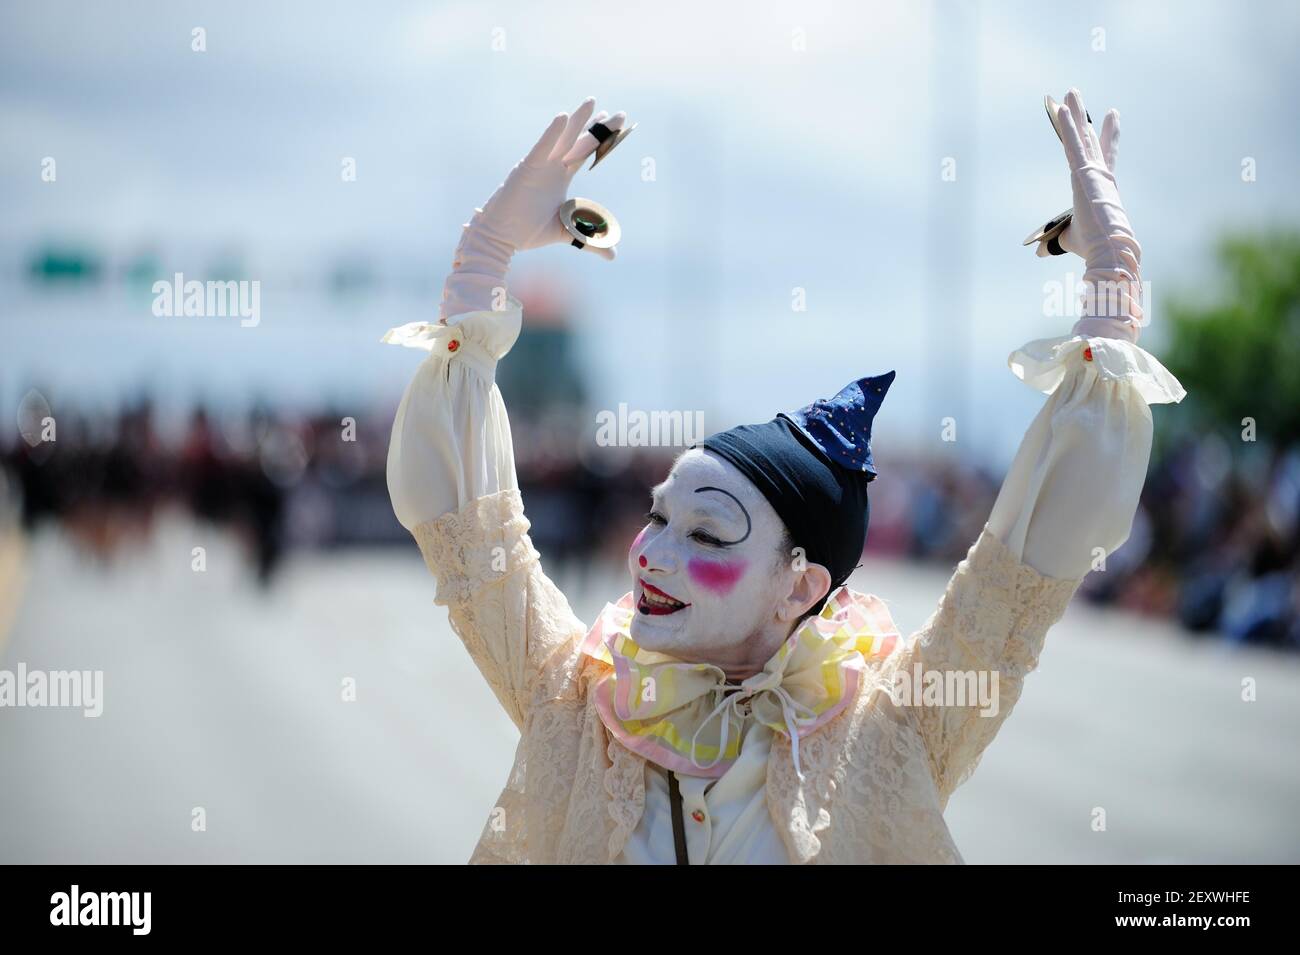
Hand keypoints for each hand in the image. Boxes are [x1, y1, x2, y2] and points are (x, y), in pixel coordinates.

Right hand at [472, 97, 628, 260]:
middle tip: (620, 114)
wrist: (502, 239)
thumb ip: (589, 240)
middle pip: (579, 141)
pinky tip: (563, 118)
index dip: (601, 140)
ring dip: (577, 120)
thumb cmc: (528, 231)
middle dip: (599, 127)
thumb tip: (613, 254)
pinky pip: (541, 148)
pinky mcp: (526, 170)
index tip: (617, 126)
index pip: (584, 153)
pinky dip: (552, 133)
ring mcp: (539, 166)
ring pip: (563, 139)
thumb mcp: (566, 232)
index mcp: (560, 176)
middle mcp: (552, 167)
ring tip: (593, 102)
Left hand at [1049, 89, 1142, 325]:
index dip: (1108, 137)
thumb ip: (1057, 238)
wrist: (1109, 251)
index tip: (1112, 117)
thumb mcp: (1070, 239)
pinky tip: (1061, 109)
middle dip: (1084, 117)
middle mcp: (1101, 175)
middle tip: (1078, 96)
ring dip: (1074, 113)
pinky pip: (1074, 144)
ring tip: (1069, 92)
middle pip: (1091, 140)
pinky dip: (1068, 126)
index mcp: (1102, 188)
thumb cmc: (1094, 249)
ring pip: (1082, 137)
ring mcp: (1094, 173)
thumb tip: (1039, 253)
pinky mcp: (1085, 173)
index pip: (1105, 156)